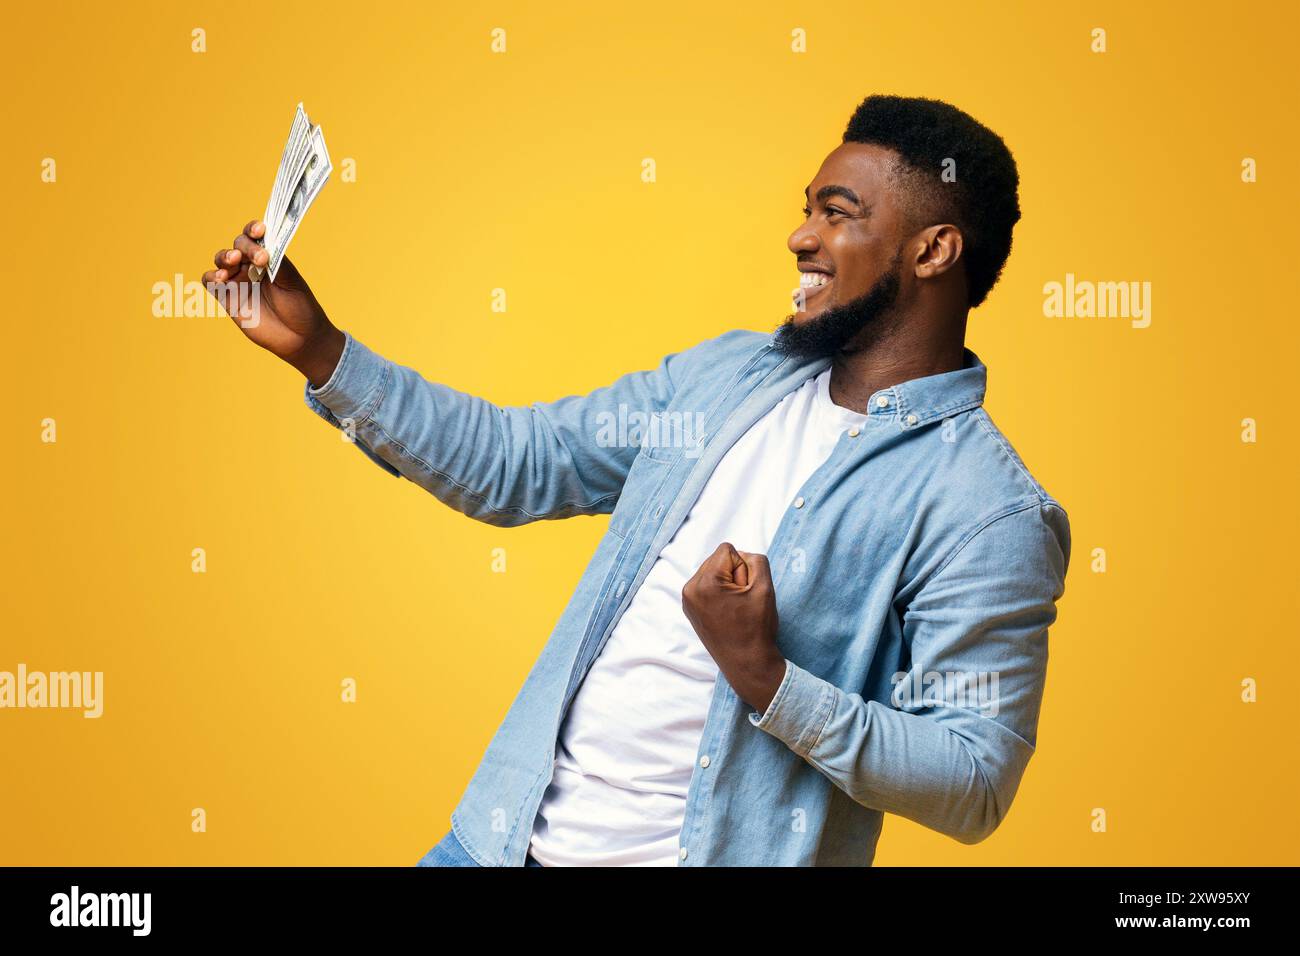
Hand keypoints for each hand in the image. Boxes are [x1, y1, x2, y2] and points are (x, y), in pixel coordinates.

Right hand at [201, 219, 343, 385]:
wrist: (301, 338)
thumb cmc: (301, 307)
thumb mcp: (292, 282)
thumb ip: (277, 263)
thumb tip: (263, 246)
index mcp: (268, 257)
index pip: (256, 236)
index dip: (254, 229)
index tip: (260, 230)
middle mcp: (250, 266)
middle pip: (238, 245)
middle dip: (245, 247)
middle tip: (259, 258)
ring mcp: (238, 281)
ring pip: (221, 260)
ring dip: (225, 257)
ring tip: (234, 261)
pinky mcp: (227, 298)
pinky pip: (210, 282)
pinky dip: (211, 276)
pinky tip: (221, 278)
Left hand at [681, 542, 786, 712]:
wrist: (747, 664)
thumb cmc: (756, 628)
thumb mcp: (764, 587)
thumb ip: (755, 560)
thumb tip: (740, 555)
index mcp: (704, 582)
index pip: (728, 550)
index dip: (744, 568)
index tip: (745, 592)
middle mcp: (689, 589)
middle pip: (718, 560)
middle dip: (734, 575)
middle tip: (741, 602)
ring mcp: (687, 600)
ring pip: (713, 572)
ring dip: (727, 584)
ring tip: (735, 608)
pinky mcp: (690, 608)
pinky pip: (708, 586)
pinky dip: (720, 593)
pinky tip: (727, 612)